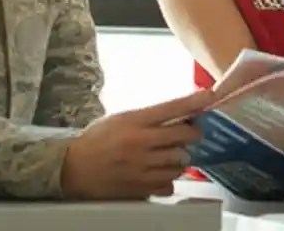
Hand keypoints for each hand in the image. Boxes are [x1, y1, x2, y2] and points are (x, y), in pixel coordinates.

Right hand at [61, 89, 211, 199]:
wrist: (73, 168)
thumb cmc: (98, 140)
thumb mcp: (121, 119)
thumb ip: (148, 118)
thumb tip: (179, 115)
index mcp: (135, 121)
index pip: (172, 108)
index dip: (194, 102)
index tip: (210, 96)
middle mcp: (141, 143)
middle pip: (184, 136)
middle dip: (193, 133)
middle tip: (191, 133)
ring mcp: (142, 167)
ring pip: (181, 161)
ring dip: (181, 157)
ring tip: (171, 154)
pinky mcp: (141, 187)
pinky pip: (169, 182)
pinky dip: (169, 177)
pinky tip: (160, 172)